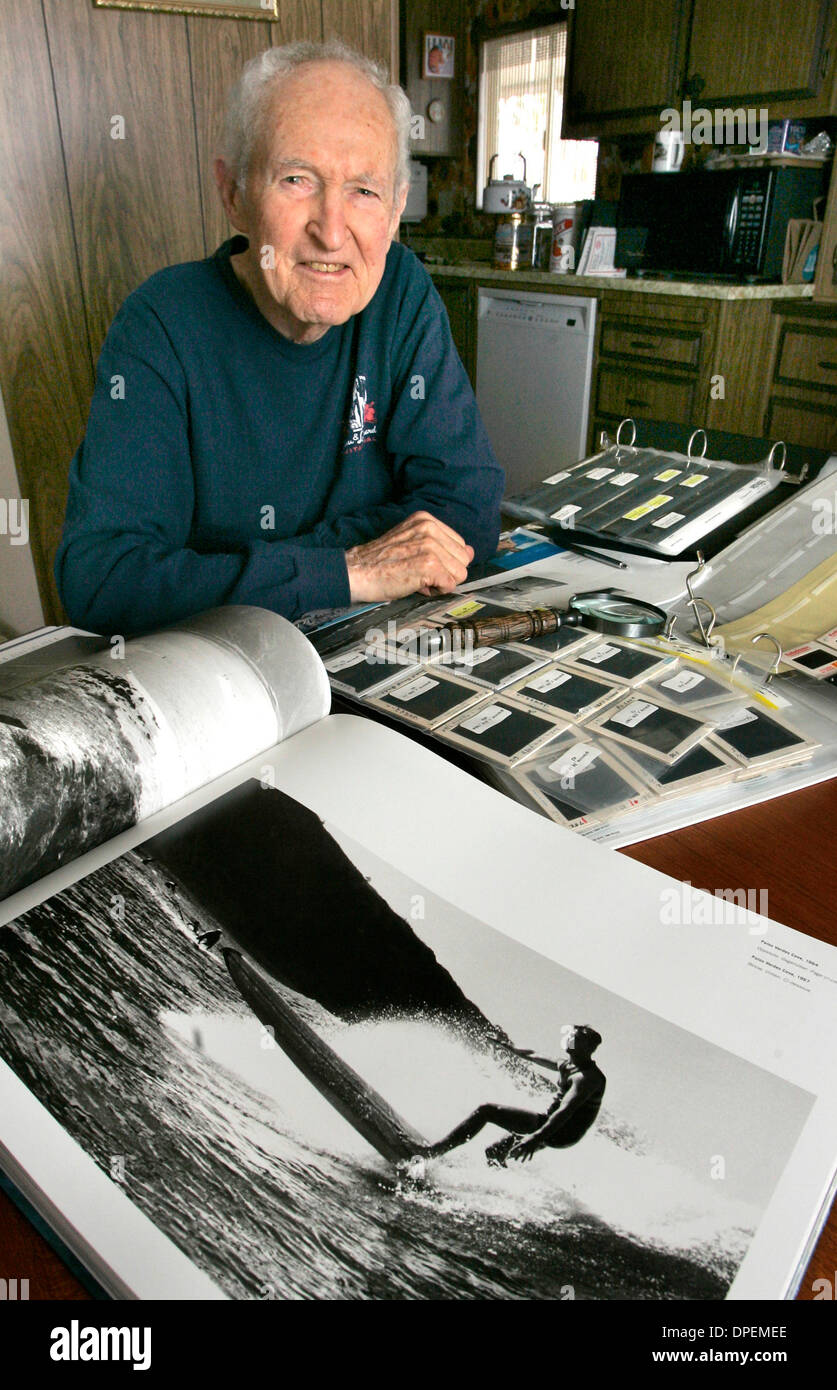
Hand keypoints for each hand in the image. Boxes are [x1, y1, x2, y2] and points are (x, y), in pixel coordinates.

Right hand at [346, 512, 473, 602]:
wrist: (356, 572)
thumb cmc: (381, 562)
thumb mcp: (411, 542)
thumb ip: (441, 545)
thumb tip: (470, 552)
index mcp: (426, 520)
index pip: (460, 545)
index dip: (445, 562)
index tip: (423, 564)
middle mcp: (430, 528)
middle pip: (463, 560)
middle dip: (446, 573)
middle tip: (419, 573)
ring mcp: (430, 545)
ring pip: (459, 573)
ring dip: (440, 582)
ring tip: (417, 578)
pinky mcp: (429, 564)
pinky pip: (449, 585)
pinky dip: (436, 591)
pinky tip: (417, 585)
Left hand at [508, 1136, 540, 1162]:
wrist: (536, 1137)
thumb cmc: (528, 1136)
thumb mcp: (523, 1136)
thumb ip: (517, 1135)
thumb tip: (512, 1132)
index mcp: (522, 1143)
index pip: (516, 1147)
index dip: (513, 1150)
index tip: (510, 1152)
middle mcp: (525, 1146)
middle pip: (521, 1152)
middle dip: (518, 1156)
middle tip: (515, 1160)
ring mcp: (529, 1148)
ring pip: (526, 1155)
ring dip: (524, 1159)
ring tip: (521, 1162)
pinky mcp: (533, 1149)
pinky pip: (531, 1155)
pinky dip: (530, 1158)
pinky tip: (529, 1160)